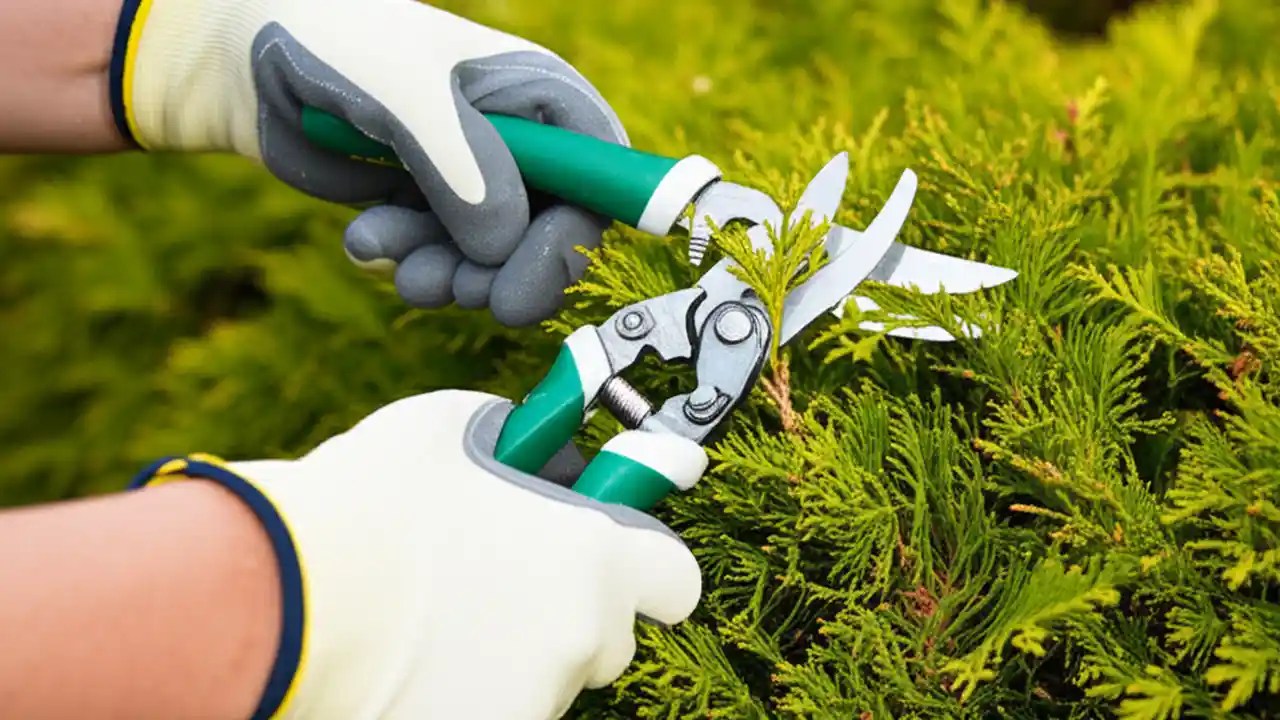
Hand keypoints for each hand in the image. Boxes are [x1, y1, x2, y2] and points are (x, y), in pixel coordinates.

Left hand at [111, 0, 627, 324]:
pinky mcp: (431, 212)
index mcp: (540, 95)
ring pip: (494, 264)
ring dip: (446, 276)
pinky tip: (366, 237)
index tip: (534, 273)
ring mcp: (476, 182)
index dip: (582, 231)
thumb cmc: (335, 45)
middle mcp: (521, 144)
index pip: (602, 176)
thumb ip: (461, 164)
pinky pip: (442, 264)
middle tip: (458, 288)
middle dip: (502, 272)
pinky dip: (406, 264)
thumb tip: (502, 245)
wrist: (251, 62)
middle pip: (554, 236)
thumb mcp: (403, 93)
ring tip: (394, 254)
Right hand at [134, 390, 702, 718]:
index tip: (610, 554)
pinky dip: (465, 691)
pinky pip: (495, 708)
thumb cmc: (369, 505)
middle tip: (494, 582)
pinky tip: (407, 663)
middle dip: (565, 612)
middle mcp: (580, 642)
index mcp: (594, 560)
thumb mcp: (452, 428)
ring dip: (509, 653)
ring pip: (543, 679)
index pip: (674, 579)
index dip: (644, 563)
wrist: (279, 597)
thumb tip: (530, 439)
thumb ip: (516, 436)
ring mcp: (533, 702)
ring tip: (428, 620)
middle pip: (604, 636)